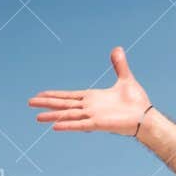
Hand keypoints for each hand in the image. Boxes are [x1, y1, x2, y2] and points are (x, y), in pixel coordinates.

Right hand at [28, 46, 151, 136]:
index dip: (55, 95)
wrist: (145, 117)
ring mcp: (92, 116)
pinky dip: (68, 125)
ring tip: (37, 117)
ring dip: (52, 115)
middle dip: (47, 103)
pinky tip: (55, 127)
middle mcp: (89, 107)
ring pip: (67, 115)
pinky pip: (79, 124)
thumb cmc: (137, 102)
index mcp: (92, 98)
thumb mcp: (125, 79)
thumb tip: (117, 48)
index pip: (69, 96)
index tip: (41, 95)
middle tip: (30, 103)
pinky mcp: (98, 123)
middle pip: (63, 104)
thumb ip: (119, 65)